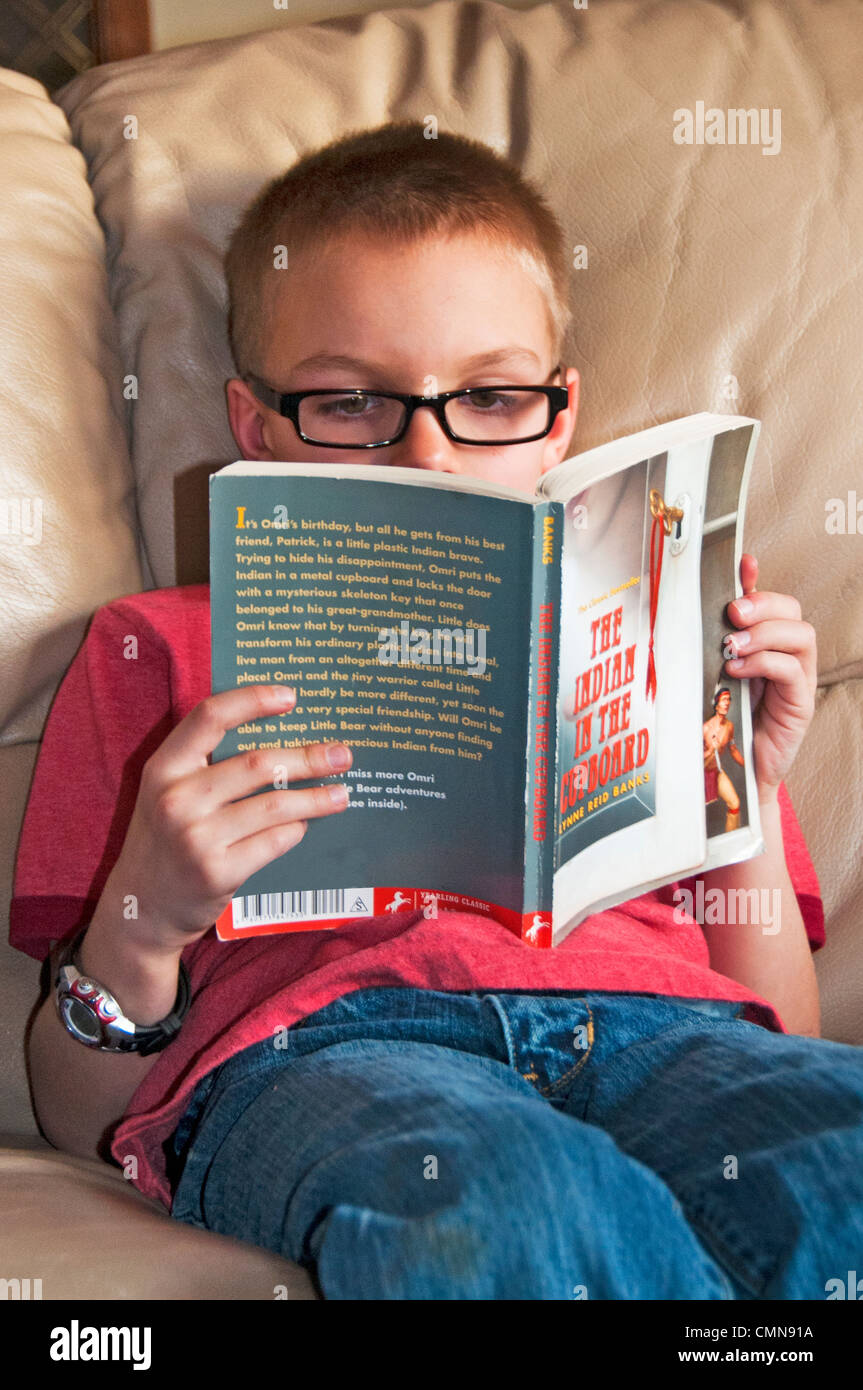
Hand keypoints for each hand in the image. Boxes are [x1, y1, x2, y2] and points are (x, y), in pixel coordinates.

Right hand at [100, 684, 351, 951]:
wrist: (141, 907)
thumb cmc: (165, 840)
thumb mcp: (167, 792)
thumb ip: (205, 763)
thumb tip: (279, 736)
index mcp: (163, 768)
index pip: (210, 717)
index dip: (253, 700)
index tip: (291, 697)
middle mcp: (176, 799)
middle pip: (257, 763)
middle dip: (308, 757)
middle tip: (342, 755)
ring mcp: (196, 838)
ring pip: (274, 805)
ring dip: (316, 798)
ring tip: (341, 794)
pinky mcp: (217, 872)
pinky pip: (273, 841)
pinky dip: (295, 830)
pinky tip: (305, 826)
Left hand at [724, 554, 815, 803]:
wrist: (733, 773)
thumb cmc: (720, 725)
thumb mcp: (706, 678)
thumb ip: (705, 649)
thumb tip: (685, 615)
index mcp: (763, 645)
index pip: (769, 601)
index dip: (758, 579)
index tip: (743, 563)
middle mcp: (785, 657)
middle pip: (792, 610)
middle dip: (763, 603)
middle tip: (733, 613)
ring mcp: (797, 680)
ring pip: (800, 635)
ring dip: (765, 633)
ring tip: (733, 645)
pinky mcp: (800, 704)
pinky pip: (793, 670)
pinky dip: (765, 663)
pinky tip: (738, 669)